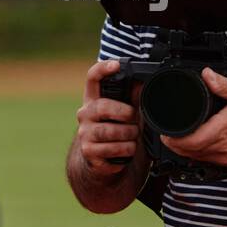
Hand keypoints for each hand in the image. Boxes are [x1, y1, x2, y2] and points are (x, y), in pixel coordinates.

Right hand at [75, 59, 143, 176]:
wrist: (104, 162)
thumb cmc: (116, 132)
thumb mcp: (125, 114)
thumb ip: (133, 99)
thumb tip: (142, 83)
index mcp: (94, 99)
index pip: (92, 78)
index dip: (103, 69)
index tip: (117, 65)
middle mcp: (85, 114)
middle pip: (103, 106)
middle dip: (125, 113)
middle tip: (134, 119)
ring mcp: (84, 133)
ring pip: (110, 131)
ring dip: (129, 134)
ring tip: (133, 136)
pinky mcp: (89, 151)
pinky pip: (112, 149)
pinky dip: (126, 150)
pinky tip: (127, 149)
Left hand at [160, 68, 226, 172]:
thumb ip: (225, 85)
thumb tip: (207, 75)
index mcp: (223, 129)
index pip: (190, 141)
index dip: (173, 139)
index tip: (165, 132)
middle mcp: (222, 147)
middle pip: (188, 151)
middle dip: (174, 144)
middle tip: (167, 134)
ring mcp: (225, 158)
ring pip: (195, 158)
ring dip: (184, 150)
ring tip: (179, 138)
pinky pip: (207, 162)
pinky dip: (198, 155)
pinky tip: (198, 146)